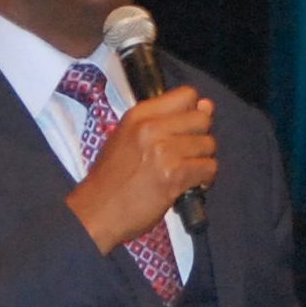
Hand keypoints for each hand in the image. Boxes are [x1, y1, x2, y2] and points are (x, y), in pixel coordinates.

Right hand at [65, 88, 215, 252]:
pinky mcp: (174, 175)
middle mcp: (152, 128)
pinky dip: (204, 179)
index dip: (193, 111)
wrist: (96, 212)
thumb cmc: (112, 177)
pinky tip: (190, 185)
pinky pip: (209, 168)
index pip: (187, 95)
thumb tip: (207, 106)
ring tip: (186, 171)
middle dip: (200, 138)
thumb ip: (165, 120)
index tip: (187, 128)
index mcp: (139, 115)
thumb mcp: (127, 137)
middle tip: (187, 154)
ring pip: (209, 145)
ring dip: (202, 160)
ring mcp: (164, 151)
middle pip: (202, 119)